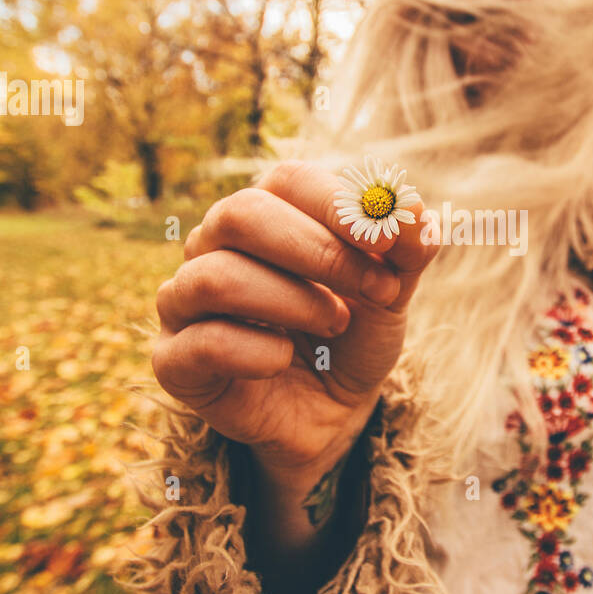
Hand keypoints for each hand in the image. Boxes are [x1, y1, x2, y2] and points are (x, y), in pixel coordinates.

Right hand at [152, 160, 437, 481]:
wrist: (331, 413)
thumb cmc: (350, 335)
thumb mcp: (389, 293)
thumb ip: (405, 252)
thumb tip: (419, 213)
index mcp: (264, 213)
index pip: (288, 180)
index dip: (341, 205)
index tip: (392, 241)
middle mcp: (212, 246)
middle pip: (240, 215)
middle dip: (318, 251)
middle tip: (375, 287)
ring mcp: (184, 301)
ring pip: (215, 277)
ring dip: (293, 301)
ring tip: (336, 323)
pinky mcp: (174, 360)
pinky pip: (202, 343)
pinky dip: (258, 351)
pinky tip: (284, 359)